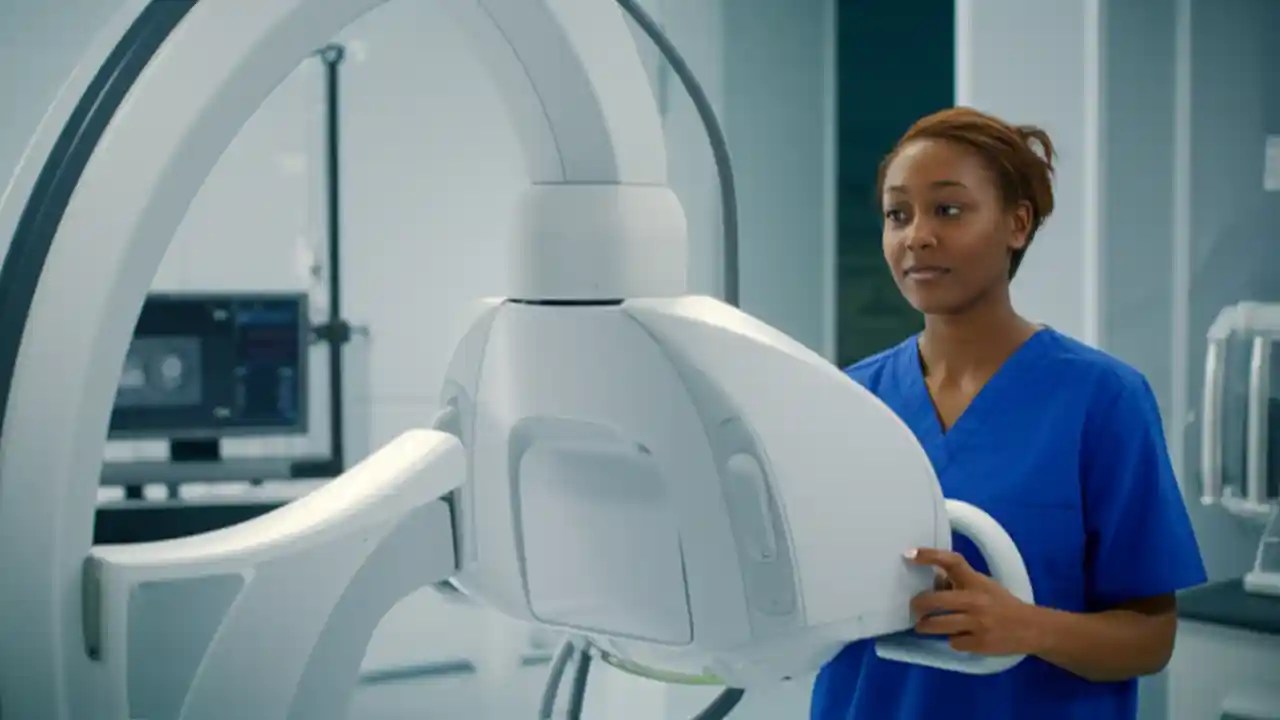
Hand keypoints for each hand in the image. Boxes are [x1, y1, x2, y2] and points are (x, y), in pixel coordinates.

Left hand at [905, 547, 1044, 656]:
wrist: (1032, 628)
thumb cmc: (1002, 604)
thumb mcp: (983, 586)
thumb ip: (961, 582)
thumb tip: (935, 579)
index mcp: (976, 581)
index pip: (952, 562)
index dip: (930, 556)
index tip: (911, 554)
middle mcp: (975, 600)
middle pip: (935, 600)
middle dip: (918, 605)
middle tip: (913, 608)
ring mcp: (977, 623)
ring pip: (938, 625)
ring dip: (925, 626)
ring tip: (922, 626)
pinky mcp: (979, 643)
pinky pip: (953, 642)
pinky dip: (952, 640)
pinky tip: (959, 638)